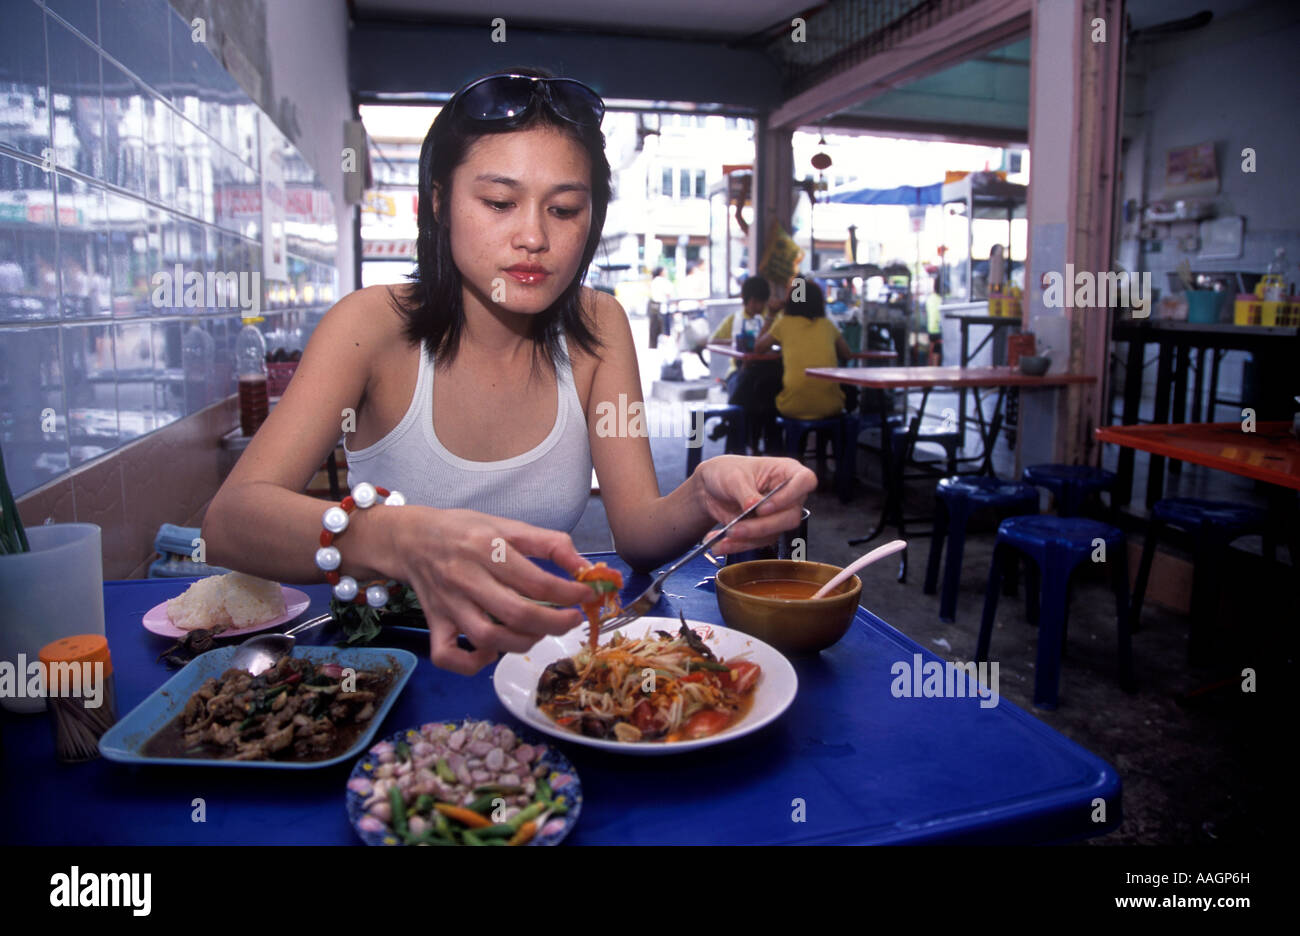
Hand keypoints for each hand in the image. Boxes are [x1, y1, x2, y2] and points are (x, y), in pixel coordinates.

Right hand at [387, 507, 597, 674]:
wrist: (411, 538)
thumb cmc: (466, 531)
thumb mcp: (509, 526)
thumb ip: (550, 544)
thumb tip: (586, 567)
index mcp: (487, 549)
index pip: (537, 582)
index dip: (570, 594)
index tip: (587, 595)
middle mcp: (467, 578)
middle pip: (517, 615)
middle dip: (555, 624)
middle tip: (571, 620)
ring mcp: (449, 605)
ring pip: (487, 638)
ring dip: (522, 643)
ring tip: (538, 632)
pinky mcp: (434, 624)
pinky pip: (447, 656)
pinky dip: (472, 663)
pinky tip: (492, 651)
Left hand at [692, 455, 816, 554]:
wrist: (711, 488)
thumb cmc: (727, 471)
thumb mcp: (733, 476)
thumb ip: (745, 492)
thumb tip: (753, 506)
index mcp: (786, 471)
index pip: (805, 481)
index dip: (790, 495)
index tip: (764, 506)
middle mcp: (788, 494)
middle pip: (791, 515)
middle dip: (763, 525)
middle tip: (738, 527)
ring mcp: (778, 514)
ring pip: (774, 533)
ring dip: (748, 538)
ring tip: (726, 535)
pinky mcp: (766, 530)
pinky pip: (758, 542)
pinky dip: (739, 545)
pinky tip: (722, 543)